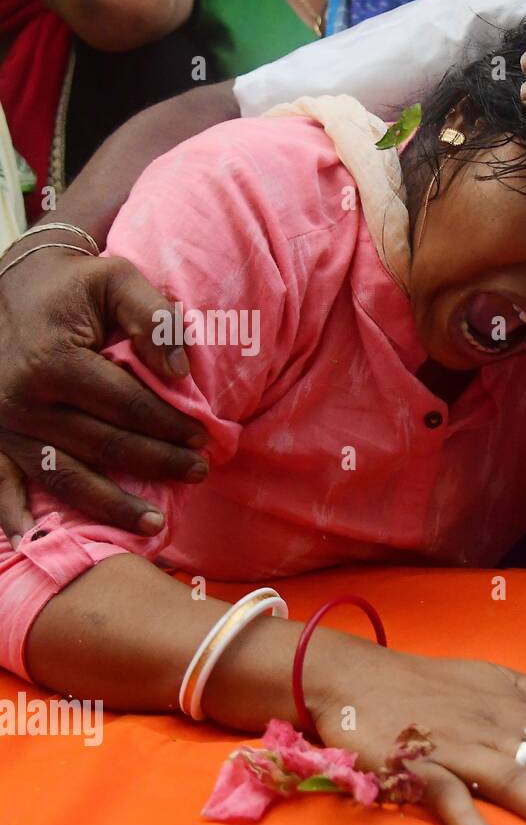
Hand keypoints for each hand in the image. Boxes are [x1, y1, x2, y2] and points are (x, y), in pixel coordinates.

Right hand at [0, 240, 206, 541]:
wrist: (18, 285)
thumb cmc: (77, 286)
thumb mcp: (119, 279)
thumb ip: (153, 318)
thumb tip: (179, 372)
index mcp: (53, 360)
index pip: (126, 406)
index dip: (170, 425)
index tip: (206, 438)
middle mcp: (21, 398)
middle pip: (103, 445)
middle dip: (157, 464)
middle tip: (200, 472)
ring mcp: (2, 423)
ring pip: (64, 477)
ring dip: (112, 506)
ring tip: (157, 524)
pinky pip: (3, 484)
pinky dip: (16, 517)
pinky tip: (36, 545)